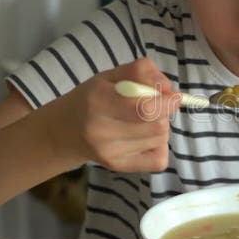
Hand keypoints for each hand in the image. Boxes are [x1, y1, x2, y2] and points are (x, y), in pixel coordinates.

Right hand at [43, 58, 181, 171]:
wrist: (65, 131)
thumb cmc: (92, 98)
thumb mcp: (111, 76)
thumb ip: (141, 72)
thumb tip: (169, 88)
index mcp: (99, 100)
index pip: (146, 108)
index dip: (167, 102)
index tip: (173, 95)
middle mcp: (102, 129)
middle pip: (156, 126)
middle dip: (164, 113)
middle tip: (155, 106)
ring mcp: (110, 152)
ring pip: (159, 140)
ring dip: (161, 128)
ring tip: (143, 121)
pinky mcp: (118, 166)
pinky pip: (158, 160)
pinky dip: (159, 147)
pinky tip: (145, 139)